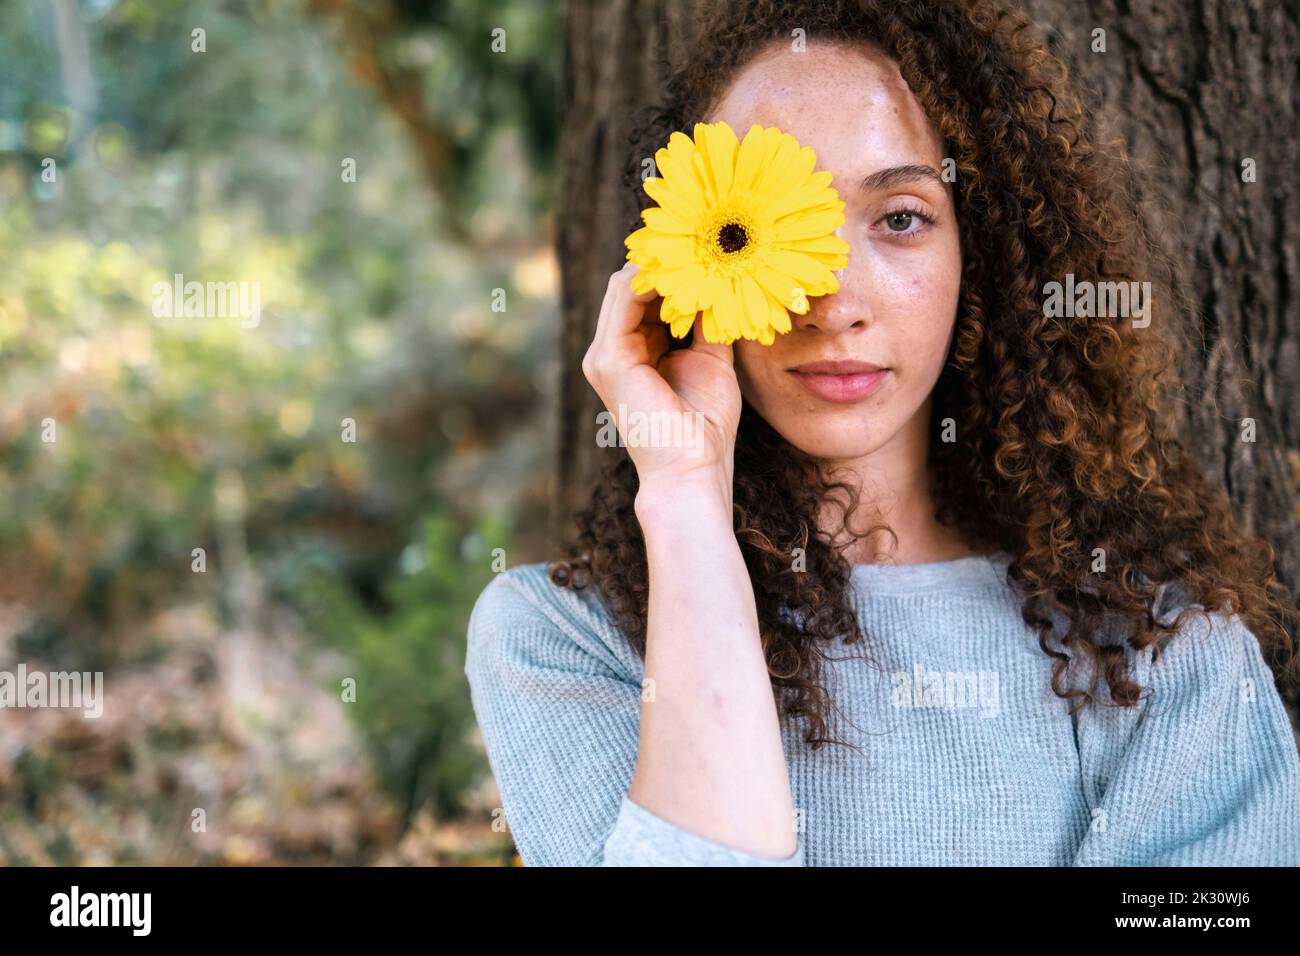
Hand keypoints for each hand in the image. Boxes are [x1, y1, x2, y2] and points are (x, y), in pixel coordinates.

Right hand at [581, 263, 740, 497]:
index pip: (642, 297)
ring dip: (662, 266)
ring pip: (623, 285)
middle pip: (629, 286)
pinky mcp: (609, 359)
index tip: (710, 253)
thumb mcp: (710, 359)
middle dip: (666, 263)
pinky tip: (688, 273)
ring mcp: (604, 355)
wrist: (694, 469)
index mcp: (633, 353)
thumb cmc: (705, 426)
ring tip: (700, 252)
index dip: (673, 273)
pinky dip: (655, 280)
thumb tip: (716, 281)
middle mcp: (611, 351)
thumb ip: (705, 322)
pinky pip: (626, 298)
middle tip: (706, 243)